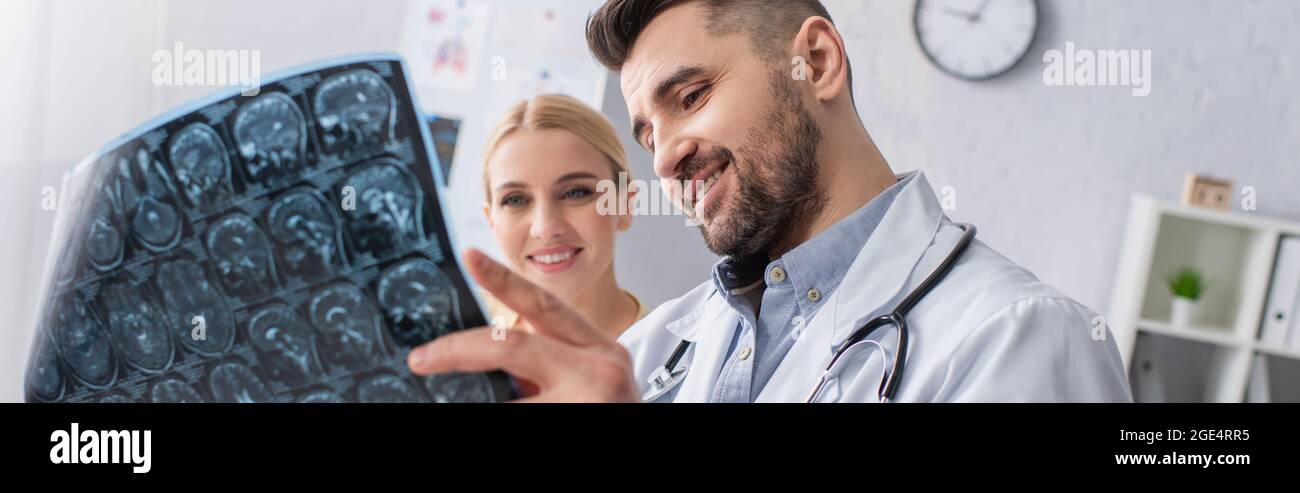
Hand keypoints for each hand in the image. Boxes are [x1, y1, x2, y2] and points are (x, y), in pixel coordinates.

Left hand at [407, 249, 640, 401]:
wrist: (655, 458)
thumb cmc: (611, 415)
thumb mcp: (590, 380)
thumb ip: (550, 360)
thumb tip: (494, 344)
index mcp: (601, 349)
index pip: (545, 304)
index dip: (505, 279)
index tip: (469, 258)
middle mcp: (599, 369)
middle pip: (511, 344)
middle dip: (458, 349)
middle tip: (422, 358)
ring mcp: (586, 402)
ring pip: (507, 398)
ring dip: (478, 401)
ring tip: (455, 401)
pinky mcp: (573, 423)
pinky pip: (518, 413)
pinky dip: (495, 409)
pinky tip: (485, 405)